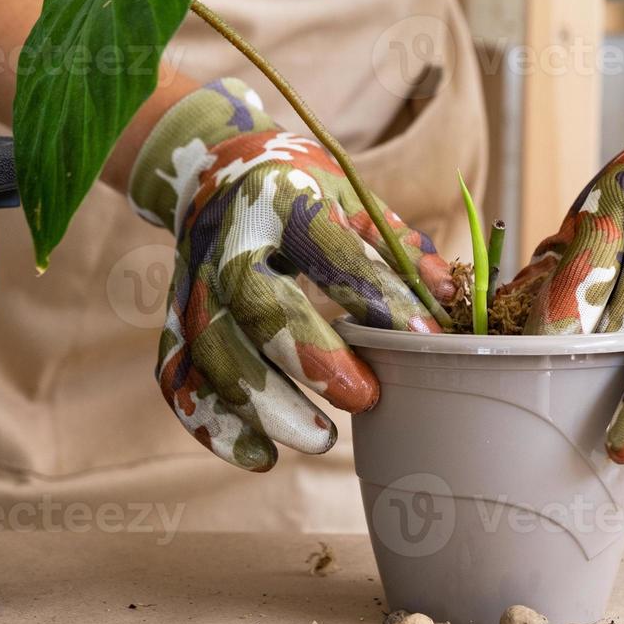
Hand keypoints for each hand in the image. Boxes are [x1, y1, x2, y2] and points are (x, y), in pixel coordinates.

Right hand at [129, 78, 455, 470]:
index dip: (378, 295)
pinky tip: (259, 457)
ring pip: (212, 349)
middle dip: (310, 358)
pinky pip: (177, 374)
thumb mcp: (351, 196)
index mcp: (283, 198)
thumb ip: (398, 247)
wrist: (210, 166)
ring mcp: (193, 277)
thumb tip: (450, 299)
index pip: (333, 250)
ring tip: (319, 439)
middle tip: (364, 399)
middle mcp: (229, 238)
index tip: (423, 340)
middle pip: (258, 304)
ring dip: (262, 404)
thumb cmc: (300, 189)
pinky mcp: (173, 312)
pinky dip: (210, 422)